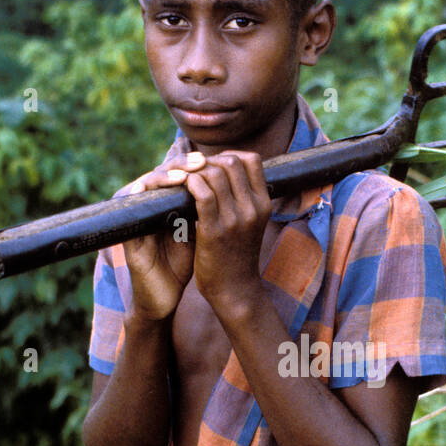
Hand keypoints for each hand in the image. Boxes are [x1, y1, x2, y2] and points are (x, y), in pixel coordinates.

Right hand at [122, 150, 205, 320]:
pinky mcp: (127, 232)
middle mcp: (149, 207)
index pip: (178, 174)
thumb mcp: (198, 233)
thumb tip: (233, 186)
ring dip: (165, 176)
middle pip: (162, 173)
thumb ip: (207, 210)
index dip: (194, 165)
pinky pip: (132, 207)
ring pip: (146, 184)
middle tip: (200, 160)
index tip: (214, 160)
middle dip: (181, 164)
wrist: (163, 297)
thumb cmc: (181, 265)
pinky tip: (160, 188)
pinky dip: (144, 195)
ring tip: (184, 174)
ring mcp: (136, 218)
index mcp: (166, 205)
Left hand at [183, 151, 271, 316]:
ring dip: (195, 172)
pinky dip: (189, 185)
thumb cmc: (238, 254)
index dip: (229, 155)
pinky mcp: (214, 231)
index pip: (251, 160)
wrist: (235, 289)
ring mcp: (235, 219)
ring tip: (185, 181)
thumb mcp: (251, 223)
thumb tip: (228, 169)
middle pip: (231, 162)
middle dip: (209, 161)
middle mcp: (253, 208)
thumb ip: (245, 198)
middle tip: (195, 173)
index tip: (214, 166)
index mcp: (264, 203)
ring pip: (214, 174)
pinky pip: (201, 193)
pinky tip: (182, 191)